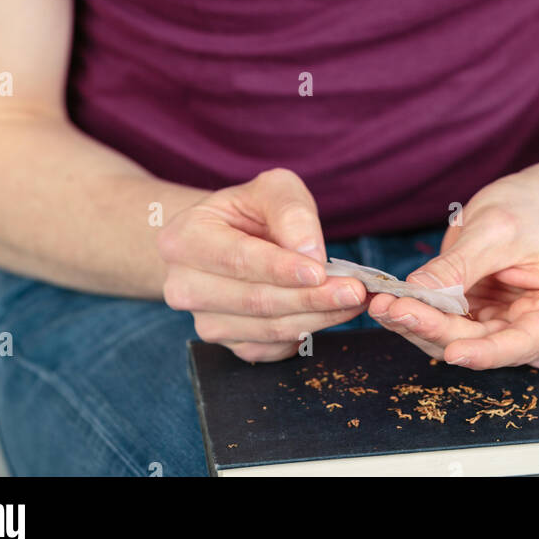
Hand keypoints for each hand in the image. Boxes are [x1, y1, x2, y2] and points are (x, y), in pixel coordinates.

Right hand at [157, 167, 367, 361]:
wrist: (230, 239)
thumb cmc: (251, 210)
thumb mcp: (272, 189)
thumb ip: (290, 212)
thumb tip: (311, 254)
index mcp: (183, 239)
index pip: (237, 260)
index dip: (280, 269)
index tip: (320, 273)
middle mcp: (184, 286)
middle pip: (254, 301)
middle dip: (310, 298)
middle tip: (355, 290)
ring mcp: (204, 321)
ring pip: (267, 329)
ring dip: (316, 318)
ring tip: (353, 300)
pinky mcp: (228, 344)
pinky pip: (270, 348)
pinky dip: (305, 334)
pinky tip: (330, 313)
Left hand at [367, 166, 538, 369]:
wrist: (533, 198)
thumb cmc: (530, 209)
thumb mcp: (497, 229)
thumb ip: (460, 266)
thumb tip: (418, 293)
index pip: (522, 344)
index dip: (485, 352)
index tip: (451, 352)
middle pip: (482, 344)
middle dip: (434, 329)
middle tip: (393, 309)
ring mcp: (507, 327)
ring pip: (458, 340)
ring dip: (419, 324)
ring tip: (382, 303)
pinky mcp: (481, 318)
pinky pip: (447, 324)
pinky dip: (419, 313)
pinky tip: (390, 301)